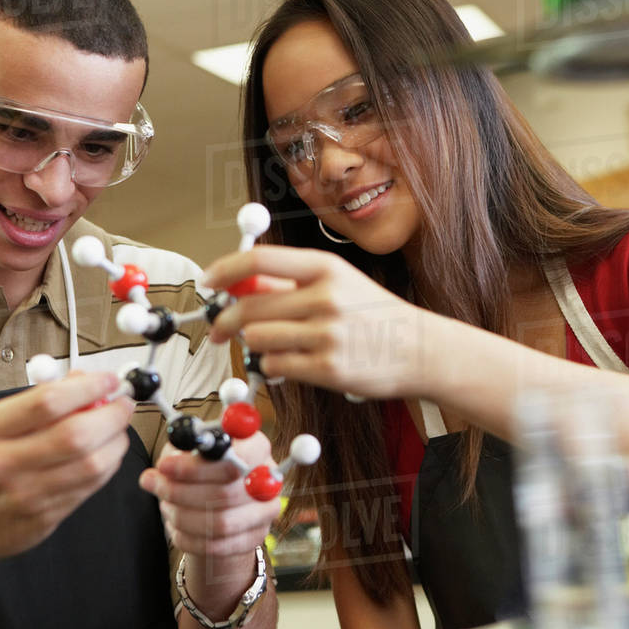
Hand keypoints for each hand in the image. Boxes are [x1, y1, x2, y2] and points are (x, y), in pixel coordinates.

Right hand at [0, 371, 133, 585]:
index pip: (47, 402)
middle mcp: (4, 462)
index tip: (108, 380)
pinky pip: (91, 486)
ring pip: (91, 463)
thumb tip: (86, 380)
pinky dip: (108, 464)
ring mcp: (25, 494)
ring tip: (117, 429)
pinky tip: (106, 453)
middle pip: (76, 434)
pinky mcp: (45, 518)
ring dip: (116, 441)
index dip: (88, 388)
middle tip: (123, 404)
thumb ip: (39, 401)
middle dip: (111, 415)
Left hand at [139, 431, 279, 619]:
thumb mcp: (190, 447)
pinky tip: (174, 525)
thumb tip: (167, 463)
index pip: (238, 457)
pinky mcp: (255, 536)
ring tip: (164, 504)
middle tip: (153, 484)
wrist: (218, 497)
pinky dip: (189, 538)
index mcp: (255, 445)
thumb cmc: (202, 464)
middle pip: (226, 493)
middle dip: (181, 491)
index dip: (198, 465)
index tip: (163, 465)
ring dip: (182, 516)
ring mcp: (265, 510)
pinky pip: (218, 546)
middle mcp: (267, 478)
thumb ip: (182, 449)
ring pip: (221, 523)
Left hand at [202, 245, 430, 398]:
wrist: (421, 349)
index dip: (225, 269)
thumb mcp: (338, 283)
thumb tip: (239, 282)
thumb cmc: (373, 314)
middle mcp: (326, 297)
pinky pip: (275, 366)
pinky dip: (273, 366)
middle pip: (250, 305)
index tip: (207, 282)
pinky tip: (289, 363)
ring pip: (257, 338)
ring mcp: (327, 334)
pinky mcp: (328, 369)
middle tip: (218, 331)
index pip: (259, 260)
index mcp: (325, 268)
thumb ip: (290, 283)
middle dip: (225, 320)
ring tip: (272, 345)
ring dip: (254, 345)